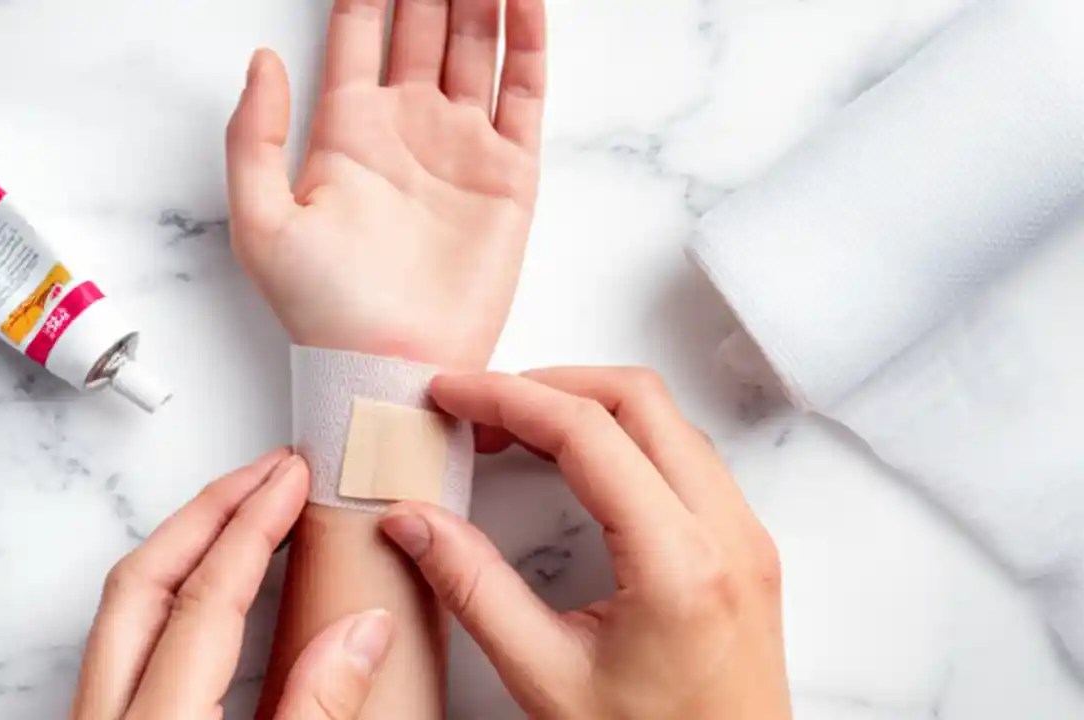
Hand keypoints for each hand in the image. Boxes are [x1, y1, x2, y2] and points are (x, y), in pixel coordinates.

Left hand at [70, 450, 395, 719]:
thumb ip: (318, 708)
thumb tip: (363, 629)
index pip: (206, 599)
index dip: (254, 527)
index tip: (293, 480)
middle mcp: (108, 715)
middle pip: (143, 579)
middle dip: (209, 511)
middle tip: (266, 474)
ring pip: (125, 603)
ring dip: (186, 543)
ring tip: (247, 510)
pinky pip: (127, 634)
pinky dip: (173, 587)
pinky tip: (218, 587)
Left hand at [225, 0, 546, 368]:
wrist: (390, 370)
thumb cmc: (321, 310)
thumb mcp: (259, 222)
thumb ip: (253, 134)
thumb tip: (263, 58)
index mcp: (347, 131)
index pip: (359, 32)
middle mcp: (407, 129)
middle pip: (422, 25)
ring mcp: (460, 147)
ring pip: (475, 46)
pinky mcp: (508, 175)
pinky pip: (523, 92)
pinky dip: (527, 42)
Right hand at [377, 369, 791, 718]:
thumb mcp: (546, 679)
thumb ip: (473, 590)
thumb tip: (414, 521)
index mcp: (681, 562)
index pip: (588, 432)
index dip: (508, 397)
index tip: (452, 393)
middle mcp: (729, 534)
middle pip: (638, 399)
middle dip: (549, 385)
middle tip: (478, 408)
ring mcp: (746, 538)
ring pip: (668, 420)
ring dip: (589, 408)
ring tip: (513, 431)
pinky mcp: (744, 548)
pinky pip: (685, 457)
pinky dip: (624, 439)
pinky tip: (572, 465)